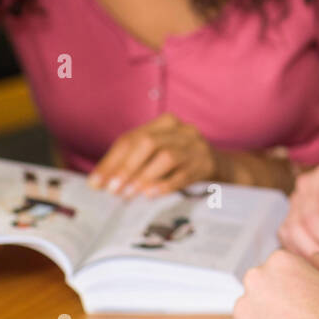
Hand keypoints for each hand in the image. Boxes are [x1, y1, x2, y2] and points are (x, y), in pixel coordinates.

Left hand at [88, 113, 219, 196]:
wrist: (222, 165)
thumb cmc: (181, 161)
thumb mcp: (158, 153)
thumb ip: (132, 162)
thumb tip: (98, 183)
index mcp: (165, 123)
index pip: (131, 139)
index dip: (111, 161)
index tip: (96, 184)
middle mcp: (181, 130)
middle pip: (148, 143)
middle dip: (126, 168)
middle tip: (112, 190)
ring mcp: (196, 146)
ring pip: (166, 157)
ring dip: (143, 177)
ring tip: (128, 194)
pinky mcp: (206, 164)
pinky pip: (183, 174)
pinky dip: (165, 185)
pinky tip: (150, 195)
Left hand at [228, 249, 318, 318]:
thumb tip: (317, 260)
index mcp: (281, 263)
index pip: (283, 264)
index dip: (297, 279)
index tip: (305, 293)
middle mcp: (256, 282)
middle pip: (264, 284)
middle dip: (279, 295)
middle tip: (300, 312)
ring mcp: (243, 311)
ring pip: (253, 308)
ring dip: (268, 316)